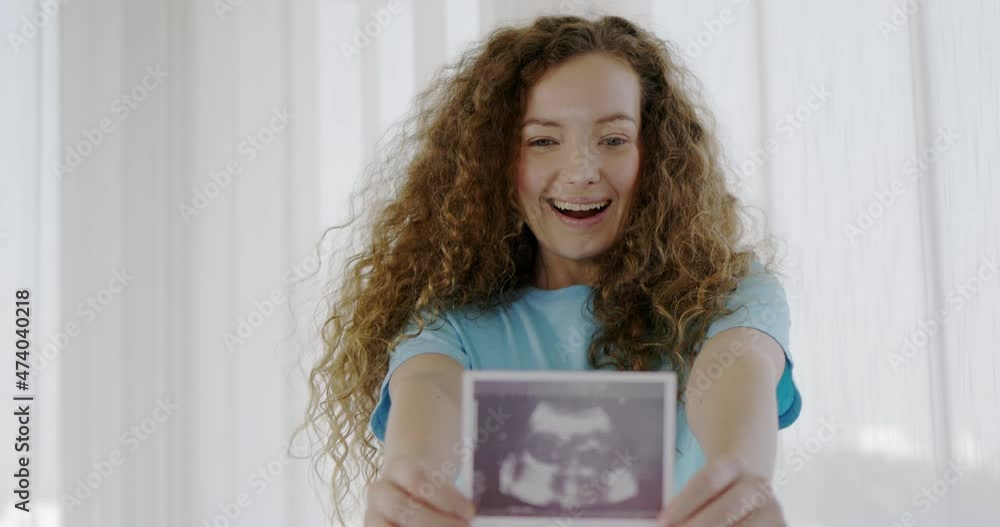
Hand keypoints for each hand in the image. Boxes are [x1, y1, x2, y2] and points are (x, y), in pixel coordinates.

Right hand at [364, 454, 475, 525]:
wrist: (406, 489)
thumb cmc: (433, 490)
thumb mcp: (443, 485)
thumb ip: (456, 501)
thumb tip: (472, 515)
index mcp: (400, 467)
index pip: (419, 480)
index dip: (445, 498)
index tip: (470, 512)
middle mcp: (381, 490)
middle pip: (405, 509)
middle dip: (436, 523)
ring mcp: (373, 514)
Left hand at [657, 455, 785, 525]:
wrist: (748, 494)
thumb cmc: (714, 495)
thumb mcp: (702, 490)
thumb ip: (684, 505)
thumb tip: (666, 523)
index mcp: (733, 464)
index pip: (707, 480)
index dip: (683, 504)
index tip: (662, 522)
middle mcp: (757, 484)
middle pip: (724, 509)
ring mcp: (772, 510)